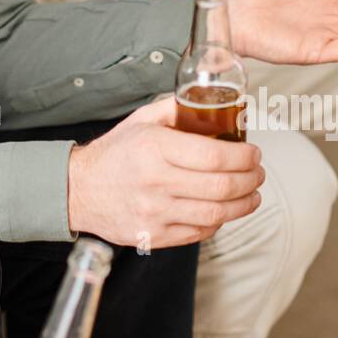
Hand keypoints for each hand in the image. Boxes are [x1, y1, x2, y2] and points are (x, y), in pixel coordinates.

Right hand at [67, 95, 263, 248]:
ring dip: (244, 204)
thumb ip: (176, 108)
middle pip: (222, 187)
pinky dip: (219, 221)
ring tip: (253, 194)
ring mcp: (155, 213)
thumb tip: (212, 102)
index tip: (254, 153)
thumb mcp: (141, 119)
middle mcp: (156, 182)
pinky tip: (224, 209)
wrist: (78, 190)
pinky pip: (199, 232)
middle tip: (258, 173)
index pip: (214, 156)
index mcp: (155, 148)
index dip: (244, 157)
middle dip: (251, 180)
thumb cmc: (114, 153)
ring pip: (216, 214)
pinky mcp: (154, 236)